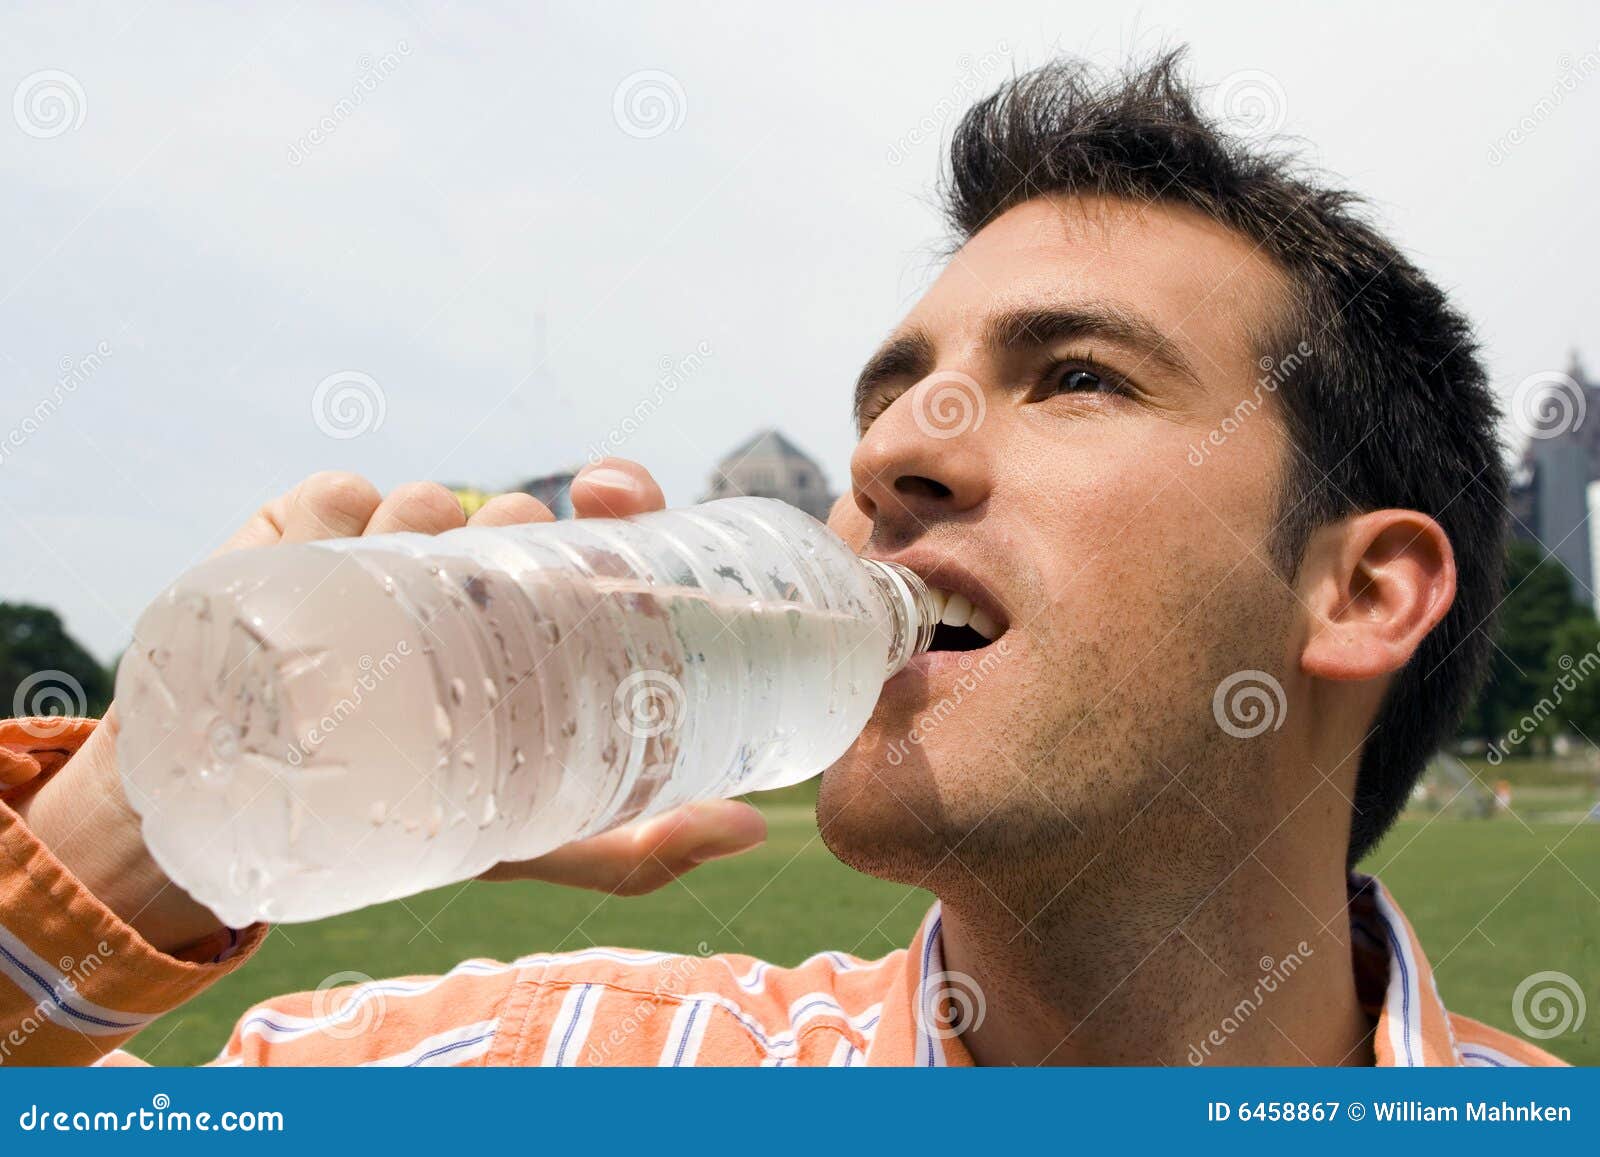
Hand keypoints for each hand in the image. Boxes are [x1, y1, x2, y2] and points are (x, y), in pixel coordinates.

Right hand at [18, 460, 764, 951]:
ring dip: (433, 512)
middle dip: (527, 516)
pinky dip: (345, 506)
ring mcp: (390, 557)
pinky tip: (340, 546)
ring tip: (413, 571)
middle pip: (519, 511)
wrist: (255, 825)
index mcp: (541, 622)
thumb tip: (753, 829)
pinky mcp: (301, 542)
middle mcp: (472, 580)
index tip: (612, 496)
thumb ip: (636, 850)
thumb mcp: (531, 842)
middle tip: (515, 552)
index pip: (601, 534)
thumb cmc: (416, 824)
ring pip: (432, 496)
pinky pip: (338, 495)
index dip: (624, 496)